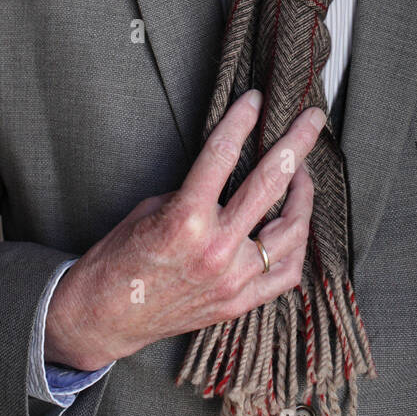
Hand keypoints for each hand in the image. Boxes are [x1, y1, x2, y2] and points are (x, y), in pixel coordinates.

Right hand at [44, 90, 322, 369]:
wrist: (104, 316)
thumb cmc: (120, 258)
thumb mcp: (151, 209)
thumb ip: (195, 192)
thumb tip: (228, 173)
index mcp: (186, 219)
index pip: (222, 154)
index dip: (241, 119)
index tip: (256, 99)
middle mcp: (216, 249)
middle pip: (270, 183)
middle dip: (296, 143)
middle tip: (312, 119)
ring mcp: (233, 280)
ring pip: (291, 230)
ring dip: (303, 196)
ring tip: (302, 173)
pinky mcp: (239, 303)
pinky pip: (286, 273)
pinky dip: (296, 246)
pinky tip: (294, 226)